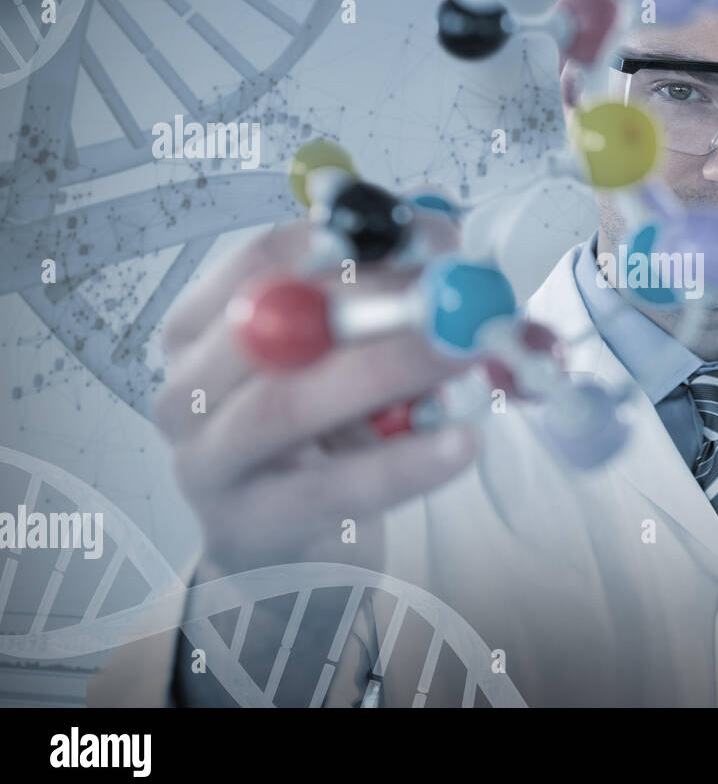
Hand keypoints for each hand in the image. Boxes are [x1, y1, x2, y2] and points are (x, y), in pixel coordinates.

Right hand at [153, 211, 480, 582]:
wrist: (290, 556)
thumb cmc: (324, 440)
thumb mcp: (347, 362)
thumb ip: (389, 299)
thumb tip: (448, 227)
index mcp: (205, 324)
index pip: (267, 259)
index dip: (354, 240)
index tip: (436, 238)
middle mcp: (188, 386)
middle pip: (274, 325)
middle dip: (373, 302)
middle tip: (455, 295)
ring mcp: (206, 461)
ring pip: (291, 404)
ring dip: (388, 371)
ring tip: (464, 353)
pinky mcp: (249, 525)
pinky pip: (330, 489)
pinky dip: (402, 464)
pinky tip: (461, 443)